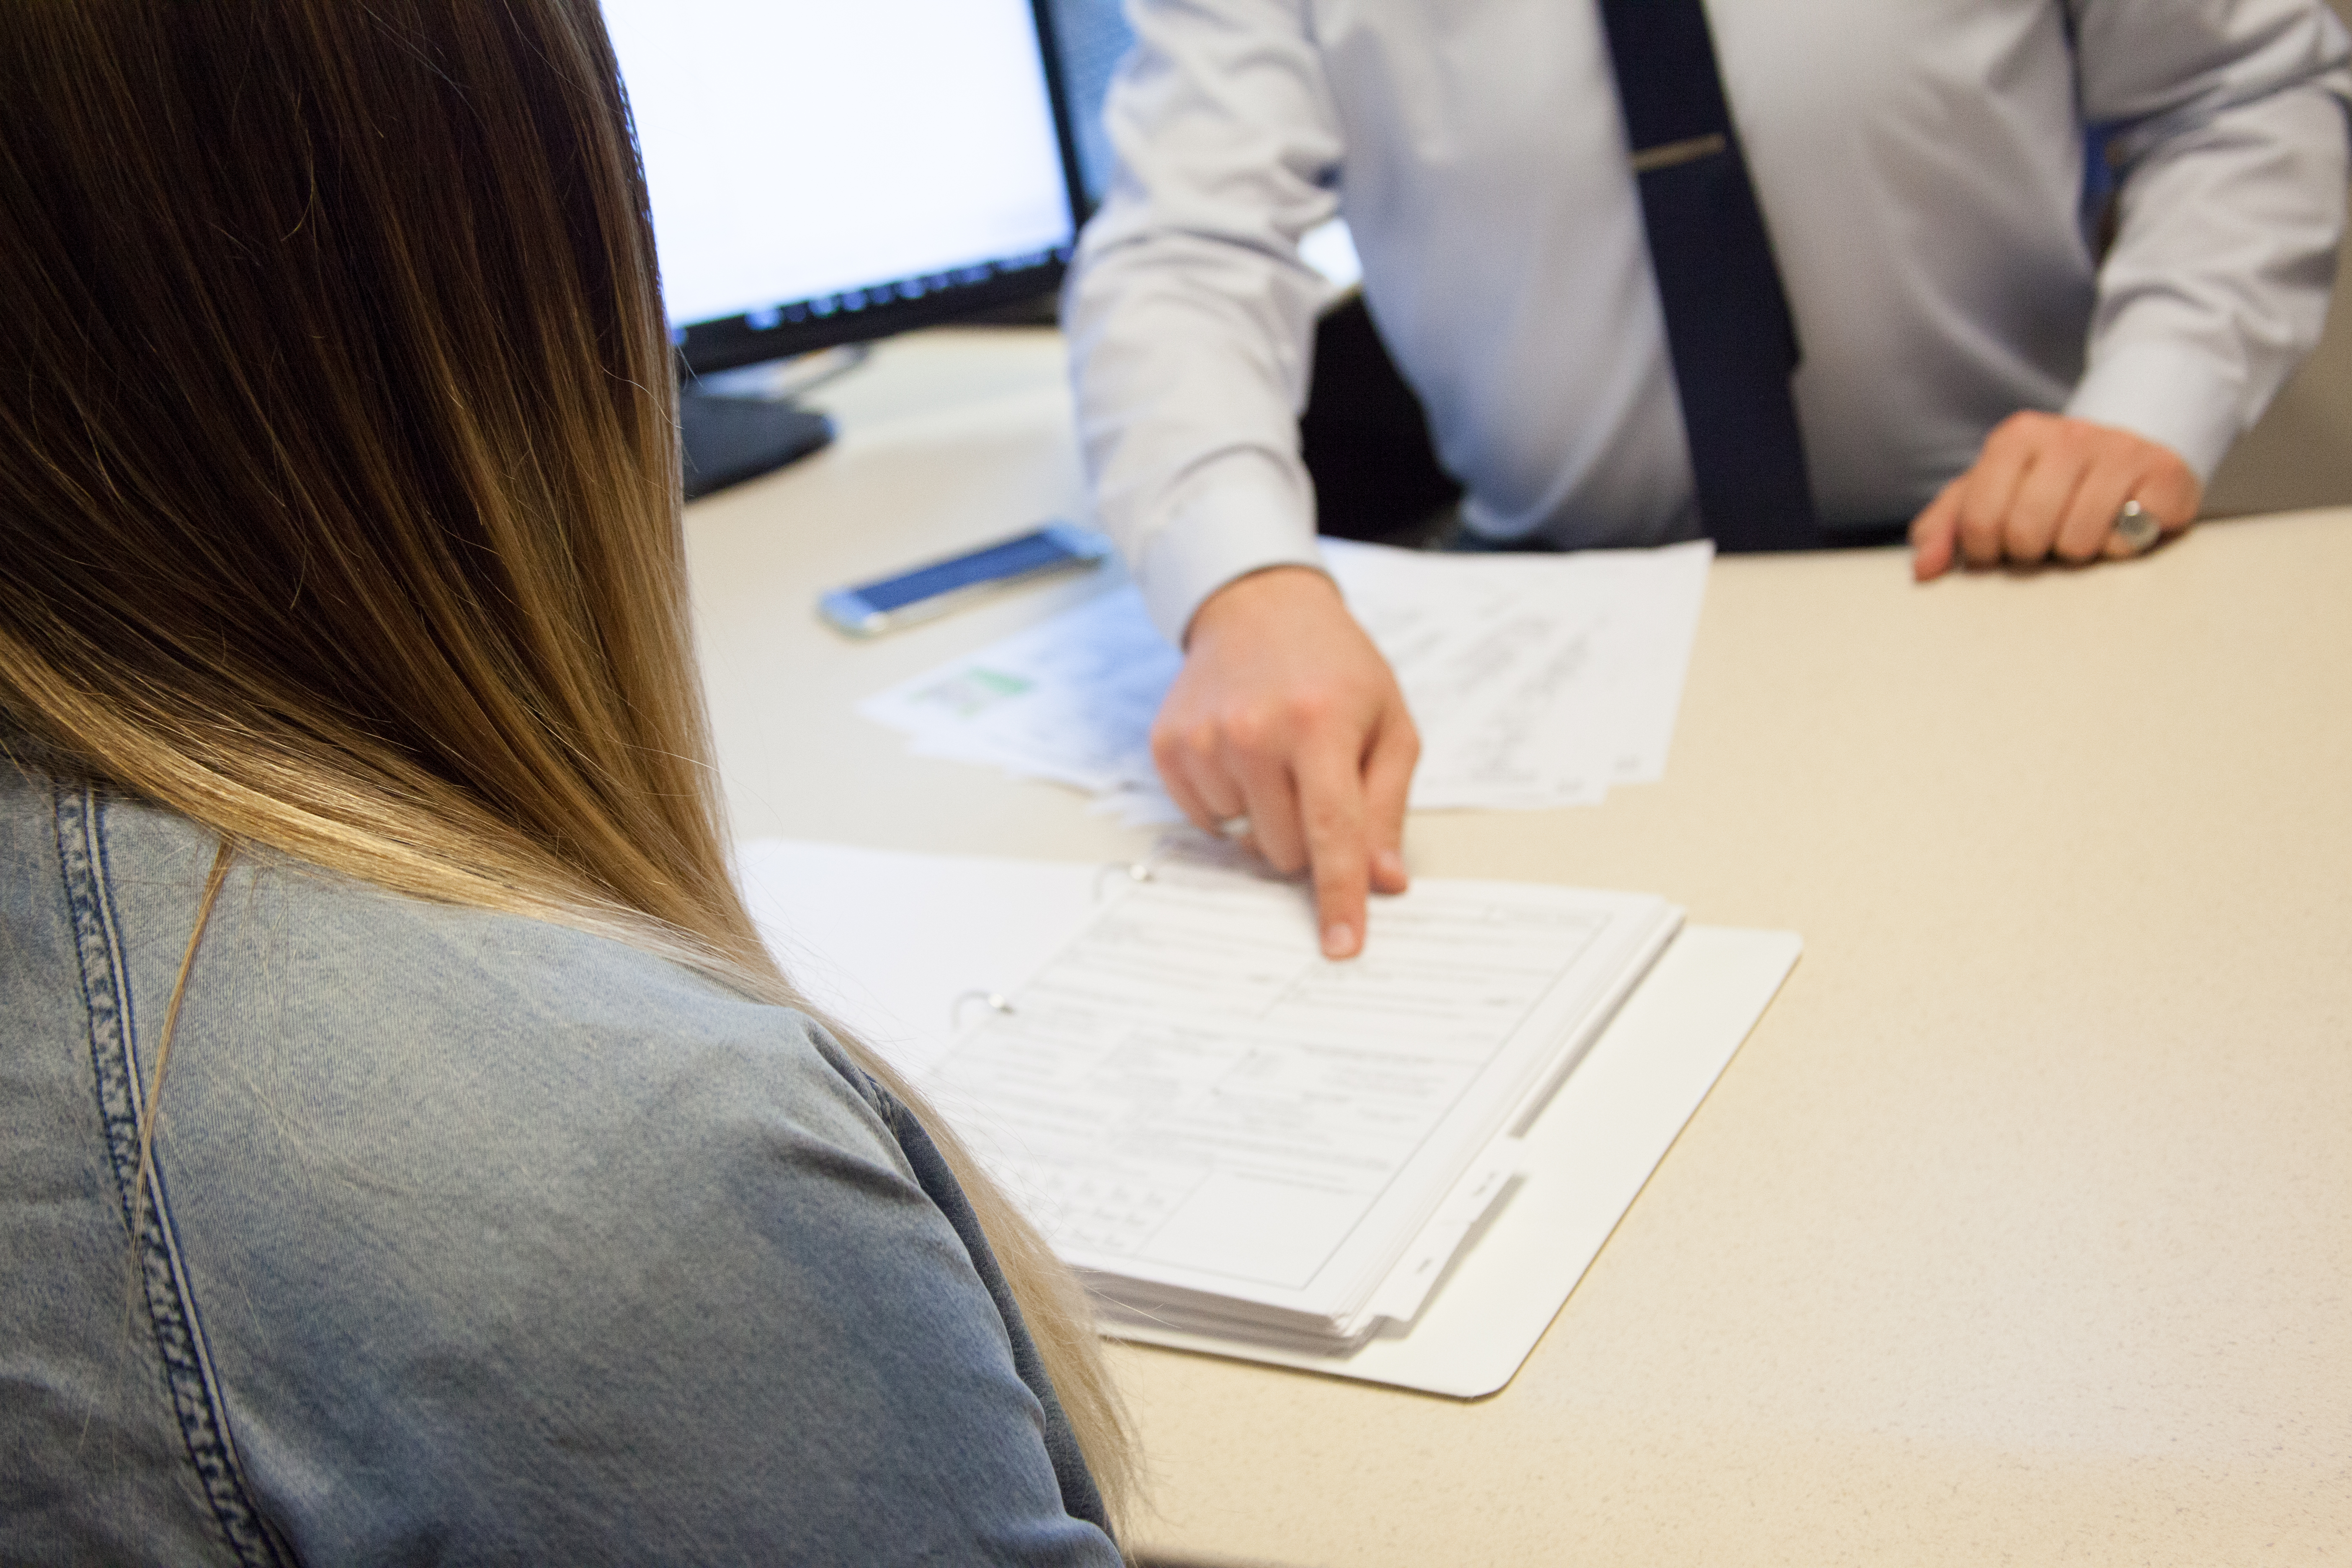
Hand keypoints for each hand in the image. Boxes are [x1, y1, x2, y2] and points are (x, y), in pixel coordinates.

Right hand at [1154, 566, 1418, 957]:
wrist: (1259, 608)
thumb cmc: (1336, 669)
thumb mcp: (1388, 724)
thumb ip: (1388, 806)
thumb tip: (1383, 881)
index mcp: (1318, 723)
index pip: (1333, 833)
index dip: (1339, 897)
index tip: (1341, 947)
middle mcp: (1253, 732)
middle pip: (1287, 851)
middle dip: (1309, 836)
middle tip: (1315, 778)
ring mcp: (1203, 741)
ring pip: (1245, 842)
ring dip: (1268, 816)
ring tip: (1276, 754)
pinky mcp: (1168, 748)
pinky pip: (1207, 821)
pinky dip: (1231, 803)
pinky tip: (1241, 754)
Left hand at [1909, 413, 2200, 580]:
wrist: (2129, 453)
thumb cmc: (2047, 484)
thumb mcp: (1989, 495)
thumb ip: (1945, 527)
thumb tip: (1923, 569)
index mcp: (2016, 436)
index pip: (1980, 520)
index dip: (1986, 550)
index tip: (2001, 544)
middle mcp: (2068, 434)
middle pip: (2027, 533)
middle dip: (2032, 552)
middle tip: (2045, 538)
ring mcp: (2121, 450)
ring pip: (2077, 541)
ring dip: (2075, 551)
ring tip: (2082, 528)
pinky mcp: (2164, 474)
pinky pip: (2126, 540)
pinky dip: (2119, 547)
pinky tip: (2120, 523)